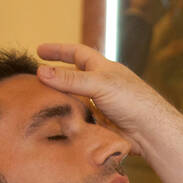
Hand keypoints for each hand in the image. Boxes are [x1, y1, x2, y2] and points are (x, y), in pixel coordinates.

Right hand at [35, 43, 169, 152]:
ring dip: (59, 101)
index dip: (58, 51)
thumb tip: (40, 72)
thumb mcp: (98, 84)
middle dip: (54, 79)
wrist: (150, 132)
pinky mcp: (99, 124)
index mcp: (102, 69)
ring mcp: (99, 105)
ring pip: (73, 100)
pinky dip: (67, 119)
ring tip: (37, 103)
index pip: (76, 53)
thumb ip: (69, 80)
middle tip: (32, 81)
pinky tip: (54, 122)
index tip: (39, 51)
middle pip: (71, 78)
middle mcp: (100, 85)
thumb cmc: (131, 100)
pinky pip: (78, 119)